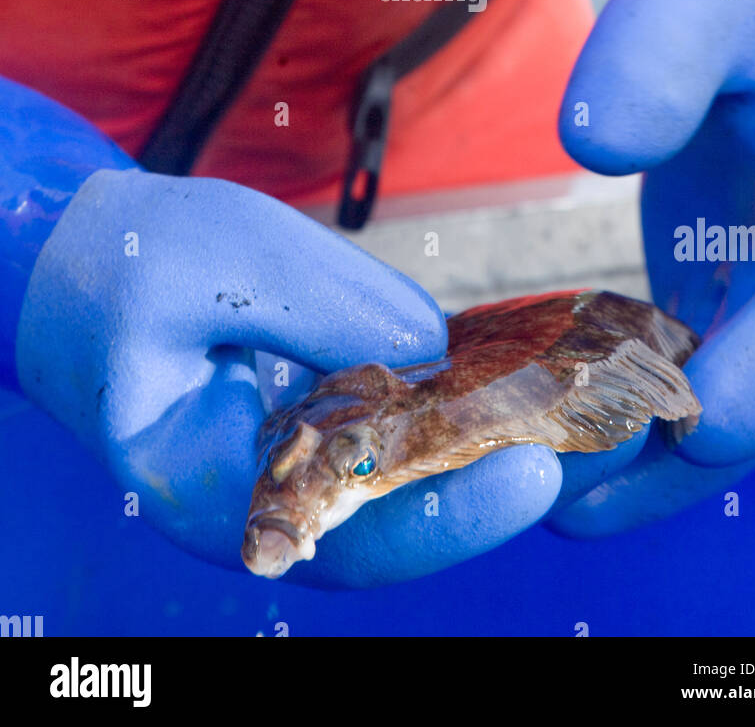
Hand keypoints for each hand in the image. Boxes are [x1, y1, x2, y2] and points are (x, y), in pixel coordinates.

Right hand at [15, 167, 566, 579]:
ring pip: (430, 468)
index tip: (532, 472)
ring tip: (617, 392)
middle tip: (620, 430)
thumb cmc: (127, 265)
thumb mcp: (210, 264)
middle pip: (416, 514)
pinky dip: (482, 389)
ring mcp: (318, 456)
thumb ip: (322, 308)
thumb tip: (439, 350)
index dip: (447, 518)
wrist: (86, 268)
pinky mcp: (343, 410)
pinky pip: (420, 414)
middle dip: (518, 475)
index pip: (353, 537)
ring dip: (522, 434)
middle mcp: (286, 497)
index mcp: (228, 496)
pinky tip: (552, 350)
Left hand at [550, 0, 754, 534]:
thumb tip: (597, 142)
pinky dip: (638, 426)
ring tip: (540, 496)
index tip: (661, 425)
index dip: (752, 383)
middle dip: (671, 453)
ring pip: (734, 415)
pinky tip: (557, 444)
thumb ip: (661, 44)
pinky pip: (702, 390)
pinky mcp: (748, 314)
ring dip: (645, 464)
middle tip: (555, 494)